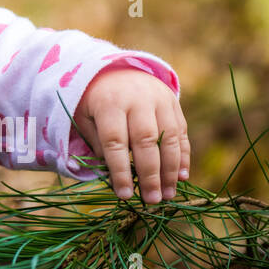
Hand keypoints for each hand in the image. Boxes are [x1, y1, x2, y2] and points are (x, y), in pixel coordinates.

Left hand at [71, 67, 190, 202]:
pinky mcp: (173, 103)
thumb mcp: (85, 116)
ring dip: (170, 170)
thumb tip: (112, 177)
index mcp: (109, 103)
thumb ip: (96, 143)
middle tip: (152, 200)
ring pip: (168, 138)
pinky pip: (181, 133)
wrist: (116, 68)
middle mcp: (136, 100)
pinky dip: (183, 157)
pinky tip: (182, 178)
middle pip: (145, 141)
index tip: (125, 195)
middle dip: (150, 174)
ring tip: (168, 195)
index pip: (115, 141)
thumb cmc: (95, 100)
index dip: (120, 170)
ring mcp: (158, 100)